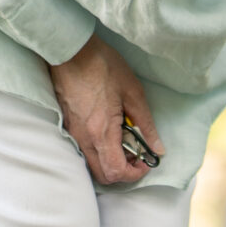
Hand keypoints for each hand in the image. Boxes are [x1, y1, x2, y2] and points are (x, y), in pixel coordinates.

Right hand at [49, 34, 160, 185]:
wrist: (70, 51)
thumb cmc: (102, 66)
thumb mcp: (133, 93)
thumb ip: (146, 124)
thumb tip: (158, 148)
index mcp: (102, 132)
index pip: (117, 172)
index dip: (135, 174)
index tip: (146, 161)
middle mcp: (84, 138)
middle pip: (103, 175)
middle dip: (123, 172)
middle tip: (136, 154)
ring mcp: (72, 133)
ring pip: (92, 165)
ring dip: (110, 162)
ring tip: (124, 142)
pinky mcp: (67, 126)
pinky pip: (83, 151)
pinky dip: (99, 152)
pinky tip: (109, 132)